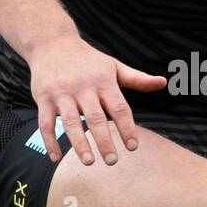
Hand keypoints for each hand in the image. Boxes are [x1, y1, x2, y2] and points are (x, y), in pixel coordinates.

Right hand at [29, 35, 166, 164]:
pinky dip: (50, 141)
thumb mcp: (114, 66)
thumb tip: (163, 82)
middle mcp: (83, 88)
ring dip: (79, 144)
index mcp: (103, 81)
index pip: (119, 108)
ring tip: (89, 162)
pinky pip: (45, 123)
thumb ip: (137, 79)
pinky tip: (56, 158)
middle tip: (112, 161)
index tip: (133, 147)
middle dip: (105, 141)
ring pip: (70, 122)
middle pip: (96, 118)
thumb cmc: (88, 60)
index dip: (127, 128)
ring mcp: (61, 93)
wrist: (52, 44)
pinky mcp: (43, 98)